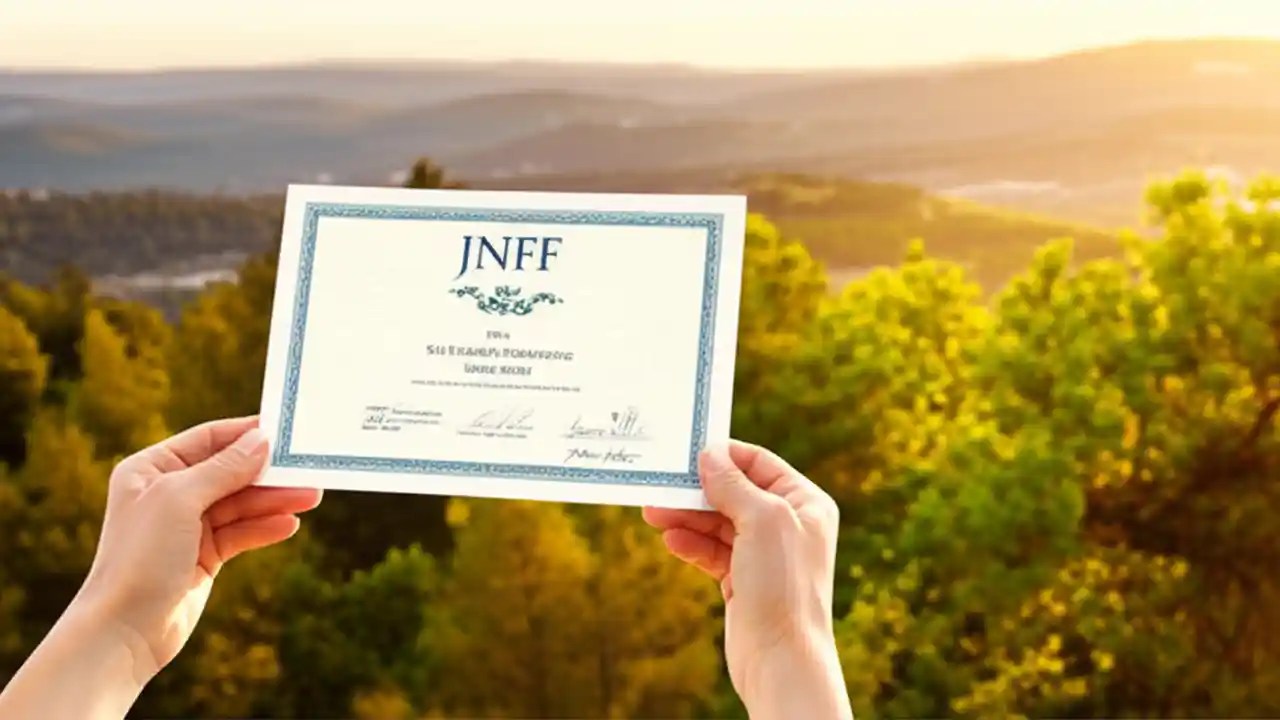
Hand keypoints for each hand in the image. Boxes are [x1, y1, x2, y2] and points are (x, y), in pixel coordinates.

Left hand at [1, 417, 321, 718]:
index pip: (208, 439)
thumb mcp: (180, 500)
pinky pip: (240, 533)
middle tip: (309, 469)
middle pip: (230, 472)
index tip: (286, 430)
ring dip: (274, 500)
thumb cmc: (140, 557)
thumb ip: (224, 468)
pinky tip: (289, 525)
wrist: (123, 631)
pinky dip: (264, 528)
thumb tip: (261, 441)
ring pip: (240, 504)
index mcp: (150, 469)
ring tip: (311, 497)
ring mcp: (186, 526)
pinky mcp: (202, 556)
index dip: (246, 433)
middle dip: (269, 472)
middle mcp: (167, 493)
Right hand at [643, 440, 851, 719]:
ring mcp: (765, 554)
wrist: (781, 659)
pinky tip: (671, 541)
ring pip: (718, 523)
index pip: (759, 463)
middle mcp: (788, 524)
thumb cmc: (783, 585)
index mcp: (805, 502)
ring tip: (654, 514)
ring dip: (687, 517)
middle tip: (659, 486)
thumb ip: (733, 484)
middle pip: (733, 492)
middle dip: (696, 490)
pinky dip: (691, 544)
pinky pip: (712, 552)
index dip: (723, 455)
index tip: (687, 451)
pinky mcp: (743, 580)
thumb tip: (709, 454)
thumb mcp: (761, 520)